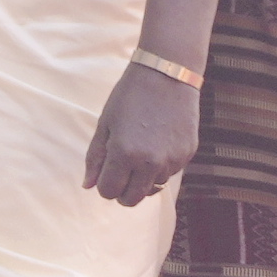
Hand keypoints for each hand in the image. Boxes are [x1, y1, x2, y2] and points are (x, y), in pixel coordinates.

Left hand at [84, 61, 201, 205]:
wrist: (167, 77)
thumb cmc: (129, 97)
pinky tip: (156, 145)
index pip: (109, 191)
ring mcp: (173, 161)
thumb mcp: (105, 125)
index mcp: (124, 154)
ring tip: (138, 153)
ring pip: (152, 188)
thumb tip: (88, 185)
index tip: (104, 175)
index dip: (103, 187)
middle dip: (121, 192)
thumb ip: (95, 158)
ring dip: (142, 179)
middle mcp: (151, 163)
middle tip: (119, 175)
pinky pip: (169, 174)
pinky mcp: (188, 155)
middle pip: (132, 198)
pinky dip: (160, 168)